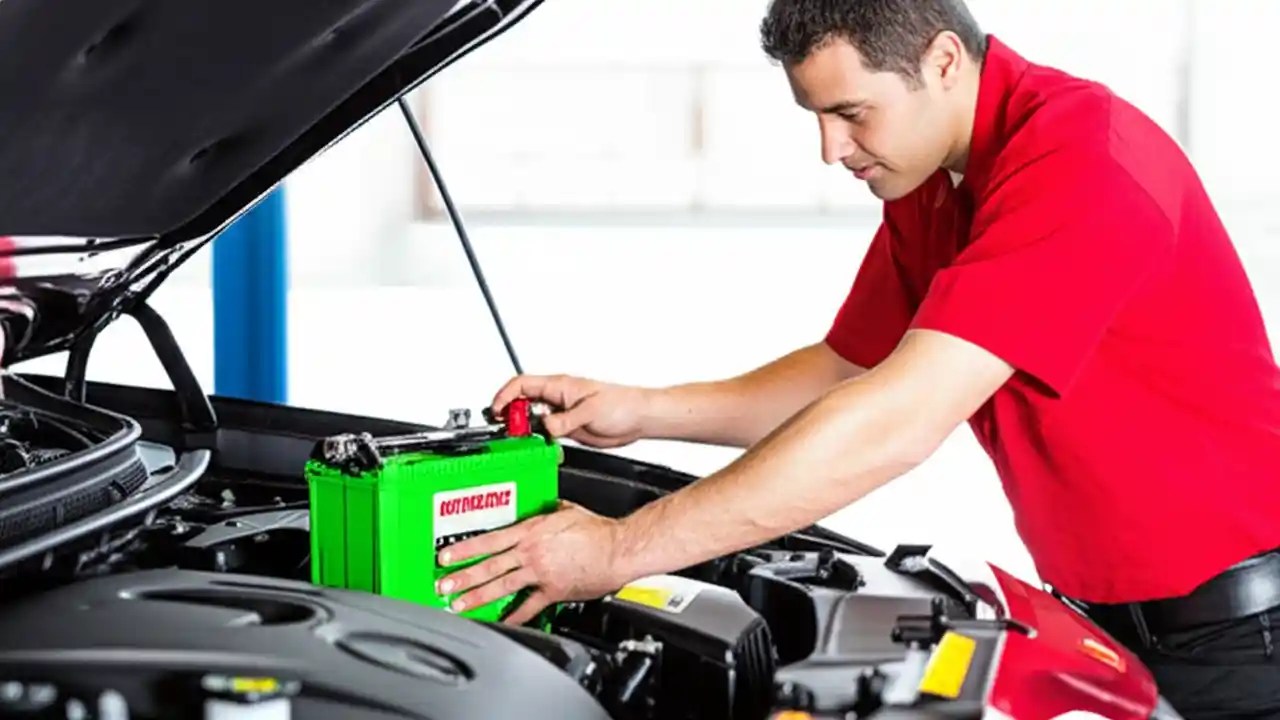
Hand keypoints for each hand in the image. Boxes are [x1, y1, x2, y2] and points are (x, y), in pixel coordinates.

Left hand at [436, 501, 629, 625]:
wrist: (617, 549)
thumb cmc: (596, 530)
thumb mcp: (565, 510)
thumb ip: (546, 512)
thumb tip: (539, 507)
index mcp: (532, 531)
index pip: (490, 540)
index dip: (465, 549)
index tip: (446, 556)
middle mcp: (532, 552)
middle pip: (490, 566)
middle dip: (463, 577)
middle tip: (443, 586)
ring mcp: (541, 573)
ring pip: (502, 586)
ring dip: (478, 596)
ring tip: (460, 604)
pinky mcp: (553, 591)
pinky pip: (528, 607)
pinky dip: (513, 617)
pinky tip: (500, 623)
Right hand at [490, 374, 650, 448]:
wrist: (638, 418)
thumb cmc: (621, 404)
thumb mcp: (590, 411)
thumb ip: (565, 421)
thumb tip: (545, 426)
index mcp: (560, 386)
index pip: (522, 385)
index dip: (504, 396)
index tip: (497, 411)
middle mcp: (557, 398)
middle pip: (521, 401)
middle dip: (509, 414)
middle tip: (506, 430)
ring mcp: (560, 413)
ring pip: (531, 418)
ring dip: (522, 428)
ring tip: (517, 440)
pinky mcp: (566, 428)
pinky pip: (543, 432)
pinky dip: (535, 438)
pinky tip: (536, 446)